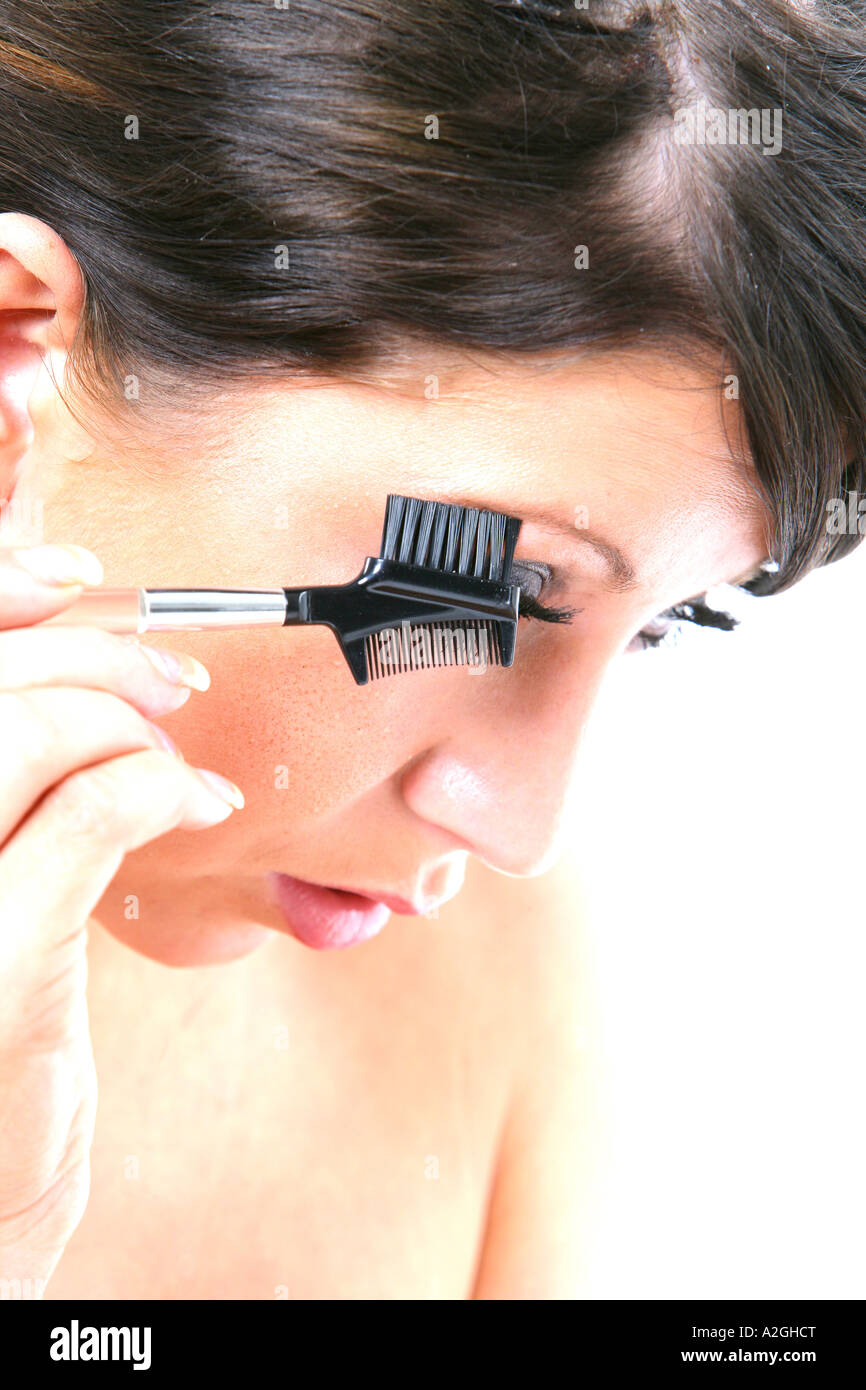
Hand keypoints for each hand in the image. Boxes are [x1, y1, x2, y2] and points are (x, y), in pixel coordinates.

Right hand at [0, 544, 242, 1293]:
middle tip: (171, 674)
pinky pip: (92, 808)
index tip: (65, 550)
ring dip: (129, 711)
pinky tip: (197, 800)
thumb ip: (17, 778)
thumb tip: (89, 660)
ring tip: (187, 738)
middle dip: (88, 644)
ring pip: (29, 721)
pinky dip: (157, 783)